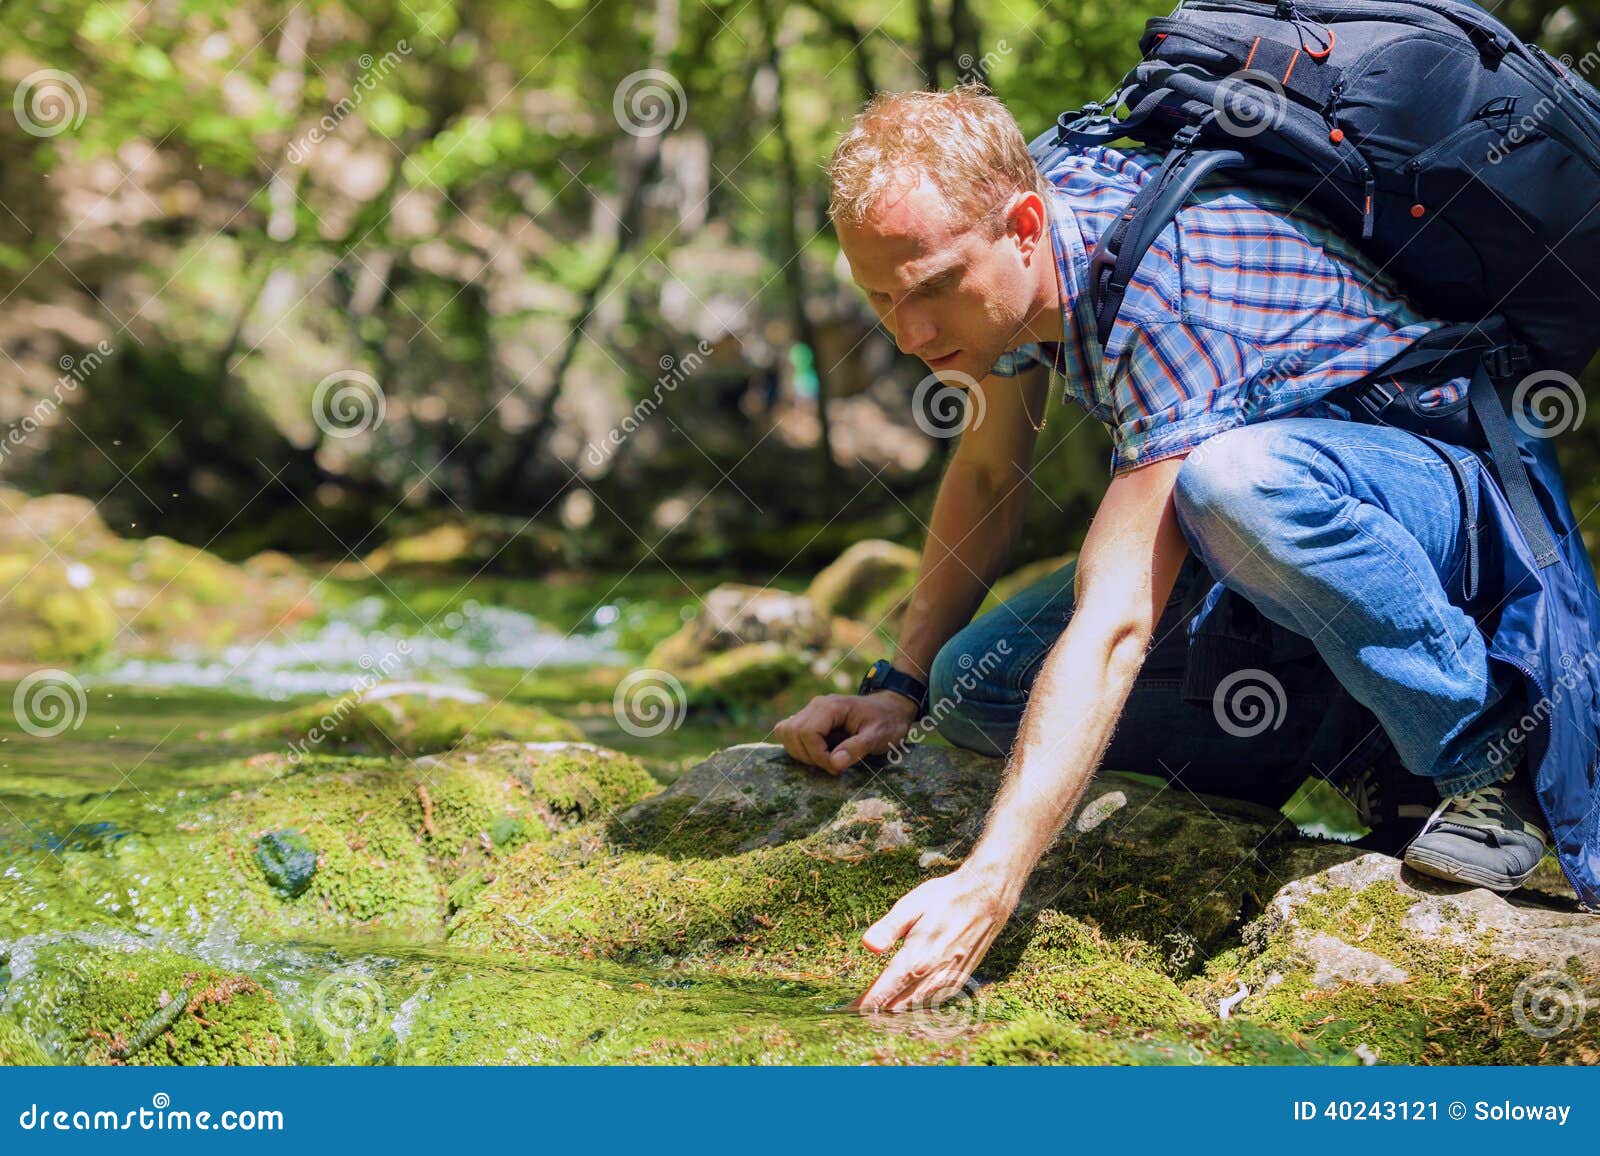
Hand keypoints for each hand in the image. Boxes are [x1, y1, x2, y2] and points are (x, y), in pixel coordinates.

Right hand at [773, 691, 918, 773]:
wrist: (891, 709)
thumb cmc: (887, 722)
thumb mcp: (879, 736)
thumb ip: (857, 748)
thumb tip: (834, 763)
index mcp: (832, 706)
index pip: (807, 732)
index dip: (817, 755)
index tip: (837, 767)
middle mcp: (816, 705)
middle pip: (792, 733)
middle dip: (809, 756)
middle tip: (833, 764)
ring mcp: (810, 711)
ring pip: (786, 732)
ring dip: (801, 753)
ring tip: (826, 759)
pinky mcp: (809, 719)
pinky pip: (789, 733)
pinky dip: (798, 748)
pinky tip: (819, 754)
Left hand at [855, 866, 1017, 1011]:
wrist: (986, 898)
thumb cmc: (945, 898)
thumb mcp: (911, 906)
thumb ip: (888, 929)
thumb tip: (866, 946)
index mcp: (916, 959)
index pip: (883, 992)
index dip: (863, 1004)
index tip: (845, 1011)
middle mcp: (933, 976)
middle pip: (896, 1005)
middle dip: (875, 1011)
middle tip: (855, 1012)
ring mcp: (948, 981)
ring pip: (915, 1007)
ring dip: (894, 1011)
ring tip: (875, 1012)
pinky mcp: (959, 980)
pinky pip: (933, 1002)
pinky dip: (916, 1006)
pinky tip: (907, 1003)